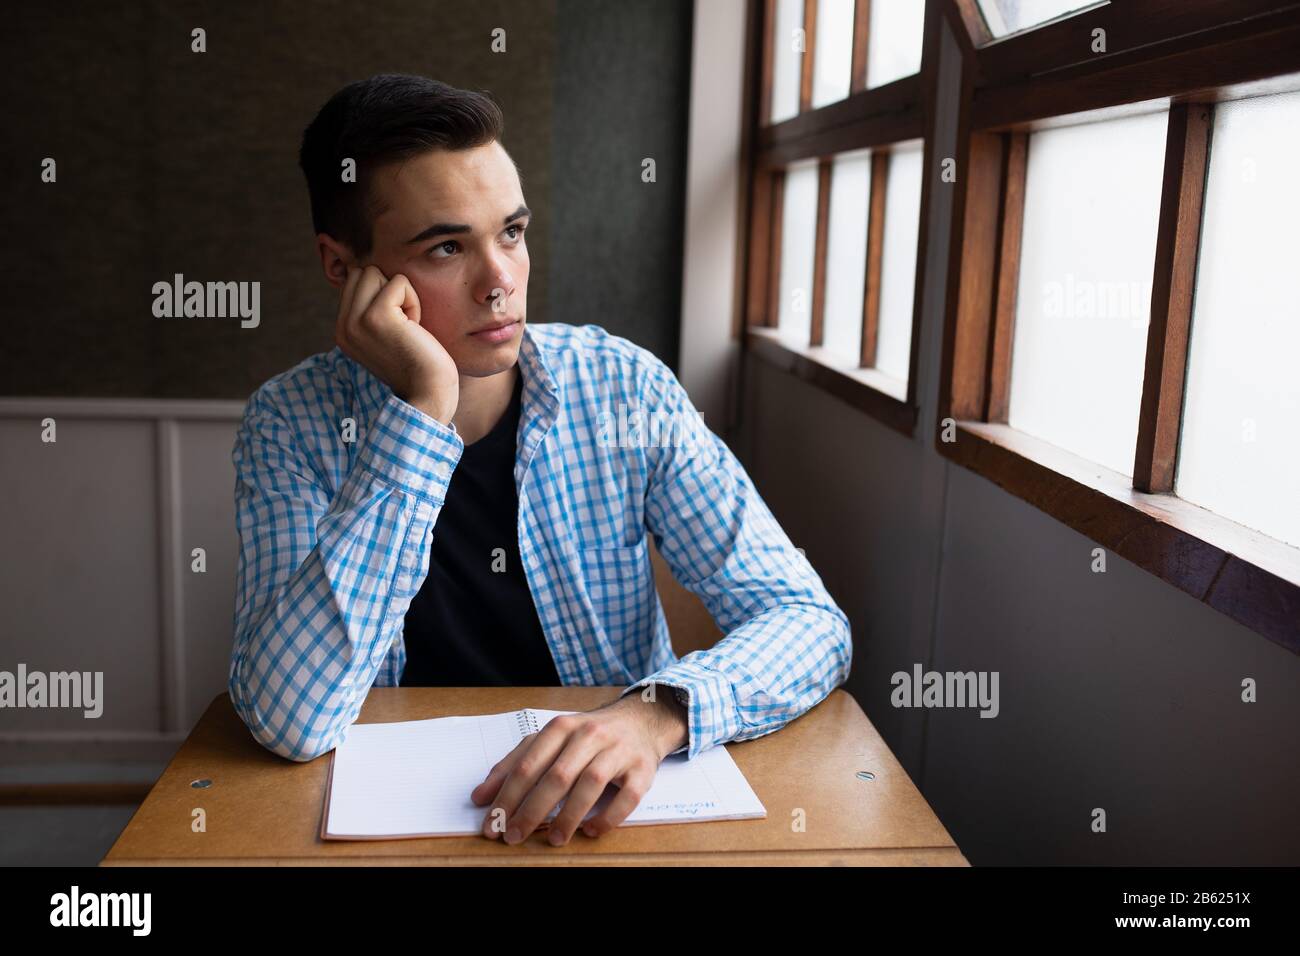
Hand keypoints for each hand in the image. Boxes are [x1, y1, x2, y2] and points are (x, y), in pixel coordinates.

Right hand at [334, 264, 459, 423]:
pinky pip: (399, 282)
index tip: (396, 326)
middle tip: (403, 324)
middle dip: (389, 290)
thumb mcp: (384, 336)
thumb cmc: (418, 364)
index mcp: (343, 331)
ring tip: (408, 326)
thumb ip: (370, 310)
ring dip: (401, 294)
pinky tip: (415, 328)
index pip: (354, 282)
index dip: (382, 295)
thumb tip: (370, 273)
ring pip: (375, 272)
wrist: (428, 394)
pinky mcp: (376, 317)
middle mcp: (343, 326)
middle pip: (362, 273)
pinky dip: (413, 301)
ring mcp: (356, 321)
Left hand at [472, 692, 687, 845]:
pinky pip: (627, 796)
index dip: (508, 797)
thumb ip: (514, 765)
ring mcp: (618, 751)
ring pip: (590, 784)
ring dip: (569, 816)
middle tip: (514, 836)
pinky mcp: (642, 769)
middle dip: (531, 810)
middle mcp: (589, 735)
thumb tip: (480, 797)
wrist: (640, 721)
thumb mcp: (549, 741)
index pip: (528, 765)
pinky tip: (591, 831)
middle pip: (557, 776)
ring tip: (552, 839)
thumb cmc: (587, 736)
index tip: (492, 824)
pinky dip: (608, 817)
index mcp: (561, 727)